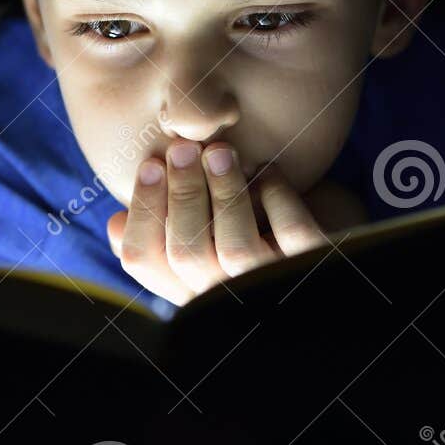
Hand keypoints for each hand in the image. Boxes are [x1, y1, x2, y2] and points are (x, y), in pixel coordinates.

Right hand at [106, 141, 328, 305]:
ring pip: (236, 250)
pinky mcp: (312, 267)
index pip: (144, 261)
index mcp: (192, 288)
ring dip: (224, 193)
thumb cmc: (259, 233)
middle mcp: (226, 296)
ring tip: (219, 151)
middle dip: (181, 195)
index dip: (141, 212)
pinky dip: (278, 197)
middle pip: (186, 255)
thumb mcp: (206, 236)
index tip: (148, 164)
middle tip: (182, 148)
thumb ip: (166, 233)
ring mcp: (271, 285)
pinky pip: (293, 235)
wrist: (329, 255)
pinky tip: (270, 172)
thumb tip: (114, 221)